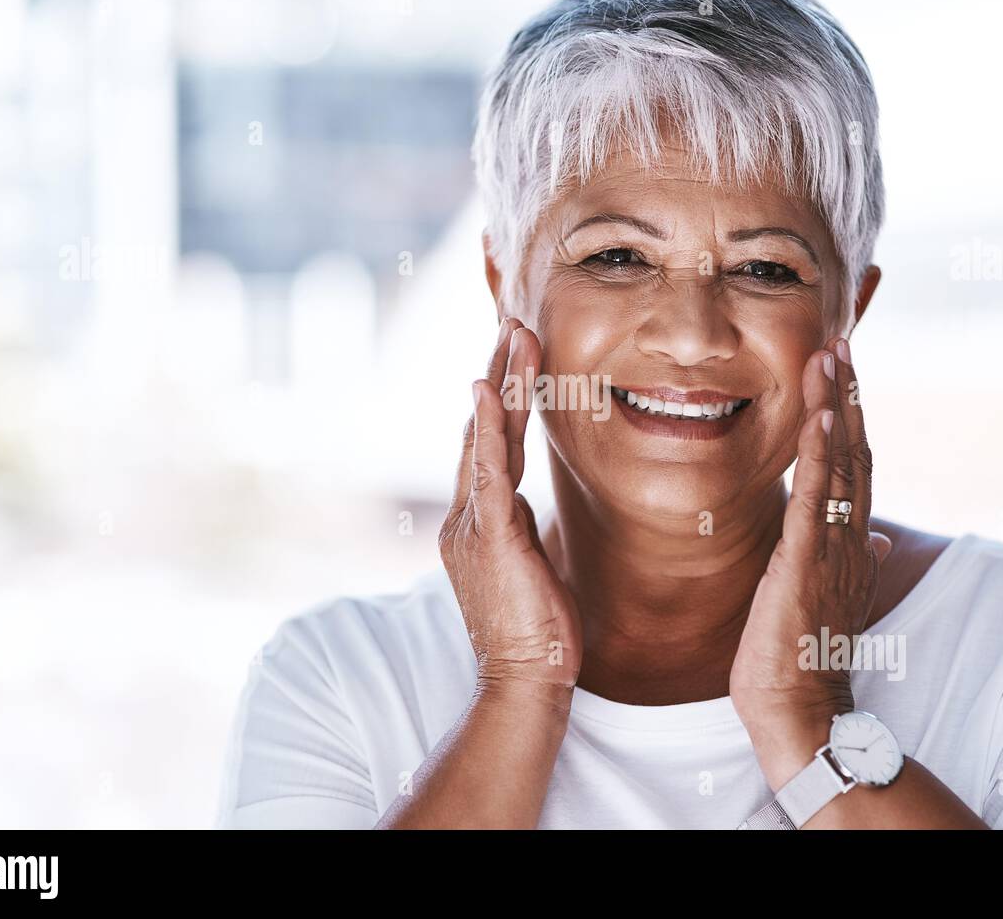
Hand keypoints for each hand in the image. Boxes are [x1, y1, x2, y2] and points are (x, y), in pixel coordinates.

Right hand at [438, 318, 582, 699]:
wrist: (524, 682)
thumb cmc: (536, 632)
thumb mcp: (528, 566)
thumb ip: (517, 528)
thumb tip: (520, 504)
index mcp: (478, 521)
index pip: (491, 445)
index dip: (503, 397)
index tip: (517, 353)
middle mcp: (466, 515)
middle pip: (482, 428)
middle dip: (498, 372)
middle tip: (513, 320)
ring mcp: (471, 524)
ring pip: (485, 437)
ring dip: (500, 380)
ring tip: (514, 331)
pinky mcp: (486, 538)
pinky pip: (486, 470)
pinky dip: (487, 426)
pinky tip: (489, 388)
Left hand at [730, 336, 892, 783]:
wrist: (796, 708)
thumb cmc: (799, 654)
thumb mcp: (822, 594)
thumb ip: (845, 557)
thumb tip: (873, 537)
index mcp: (846, 541)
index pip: (854, 464)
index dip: (850, 413)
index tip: (840, 368)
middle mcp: (848, 537)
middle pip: (855, 450)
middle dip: (847, 394)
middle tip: (840, 338)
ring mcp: (830, 548)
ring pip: (841, 464)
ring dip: (835, 406)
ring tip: (831, 355)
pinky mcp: (806, 564)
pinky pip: (816, 500)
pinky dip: (820, 454)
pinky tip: (818, 416)